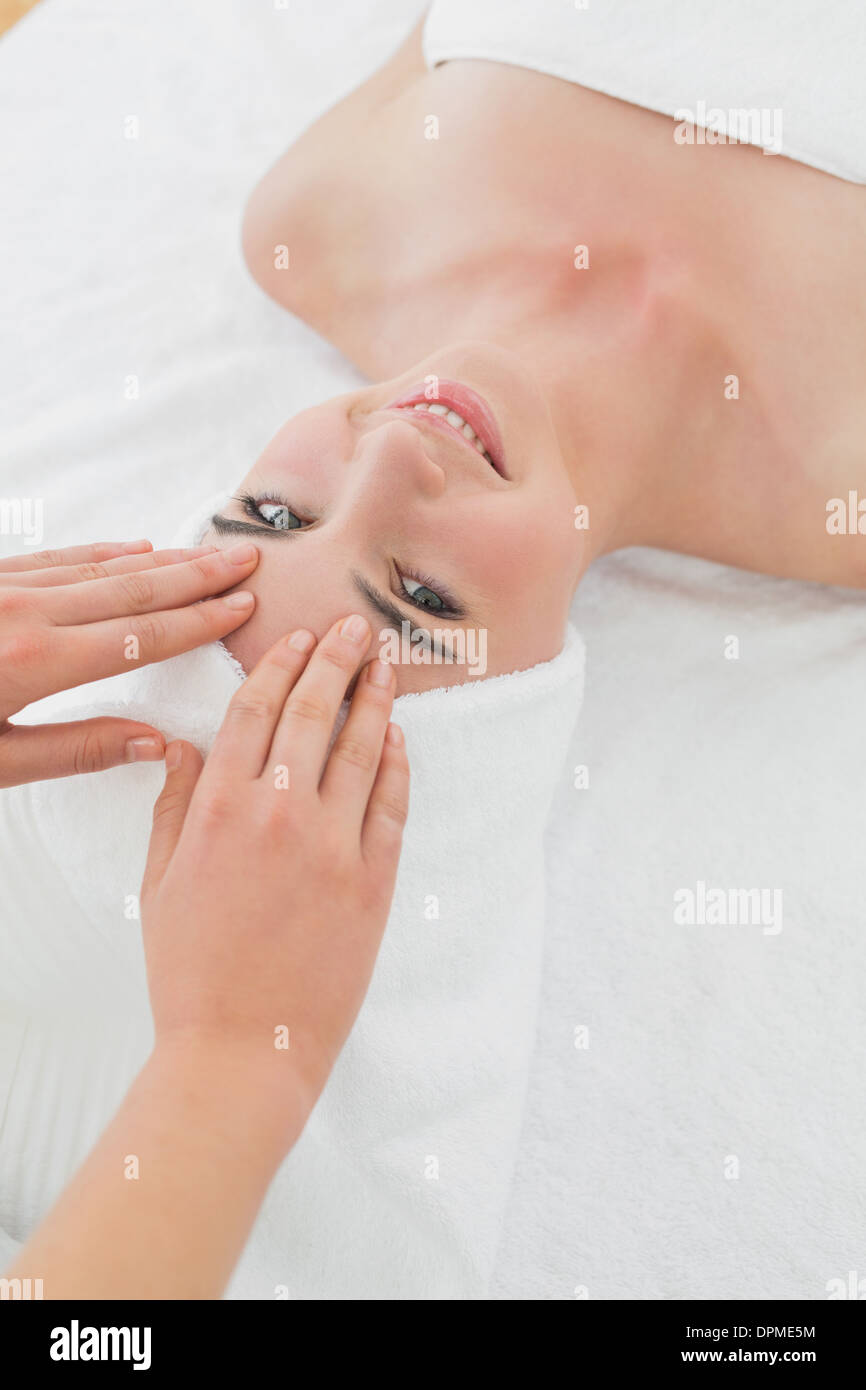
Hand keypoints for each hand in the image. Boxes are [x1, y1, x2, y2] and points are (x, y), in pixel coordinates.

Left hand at [0, 537, 259, 786]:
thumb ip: (75, 750)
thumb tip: (154, 742)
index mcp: (34, 661)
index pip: (141, 637)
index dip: (199, 621)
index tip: (242, 606)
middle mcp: (24, 612)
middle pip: (133, 590)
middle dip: (197, 575)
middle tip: (245, 559)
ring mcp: (4, 586)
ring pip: (100, 567)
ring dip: (161, 560)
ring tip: (206, 554)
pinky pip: (56, 556)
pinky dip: (102, 552)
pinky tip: (134, 547)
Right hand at [140, 614, 409, 1148]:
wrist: (244, 1049)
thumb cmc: (192, 971)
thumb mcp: (161, 884)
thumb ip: (174, 807)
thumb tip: (183, 748)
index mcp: (217, 810)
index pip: (253, 712)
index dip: (279, 667)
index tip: (297, 639)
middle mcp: (277, 815)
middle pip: (313, 714)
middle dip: (335, 661)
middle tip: (354, 626)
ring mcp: (332, 846)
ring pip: (360, 749)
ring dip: (374, 698)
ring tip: (384, 663)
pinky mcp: (373, 880)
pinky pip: (391, 804)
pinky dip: (396, 762)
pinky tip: (397, 736)